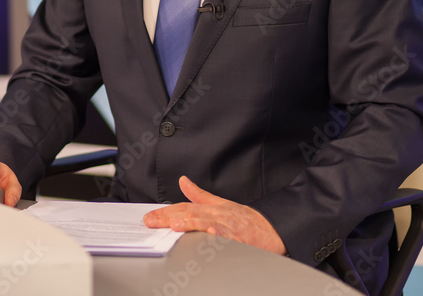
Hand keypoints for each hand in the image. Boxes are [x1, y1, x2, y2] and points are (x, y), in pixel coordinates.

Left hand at [143, 176, 286, 254]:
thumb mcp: (221, 204)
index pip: (184, 208)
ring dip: (192, 223)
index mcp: (212, 209)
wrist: (272, 230)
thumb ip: (200, 195)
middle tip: (151, 221)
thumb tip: (183, 181)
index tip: (150, 217)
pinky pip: (230, 238)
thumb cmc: (247, 220)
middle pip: (191, 214)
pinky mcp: (242, 239)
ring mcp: (230, 227)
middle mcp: (219, 216)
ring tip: (176, 225)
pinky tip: (211, 234)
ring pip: (208, 223)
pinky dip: (221, 235)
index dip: (166, 211)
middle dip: (169, 218)